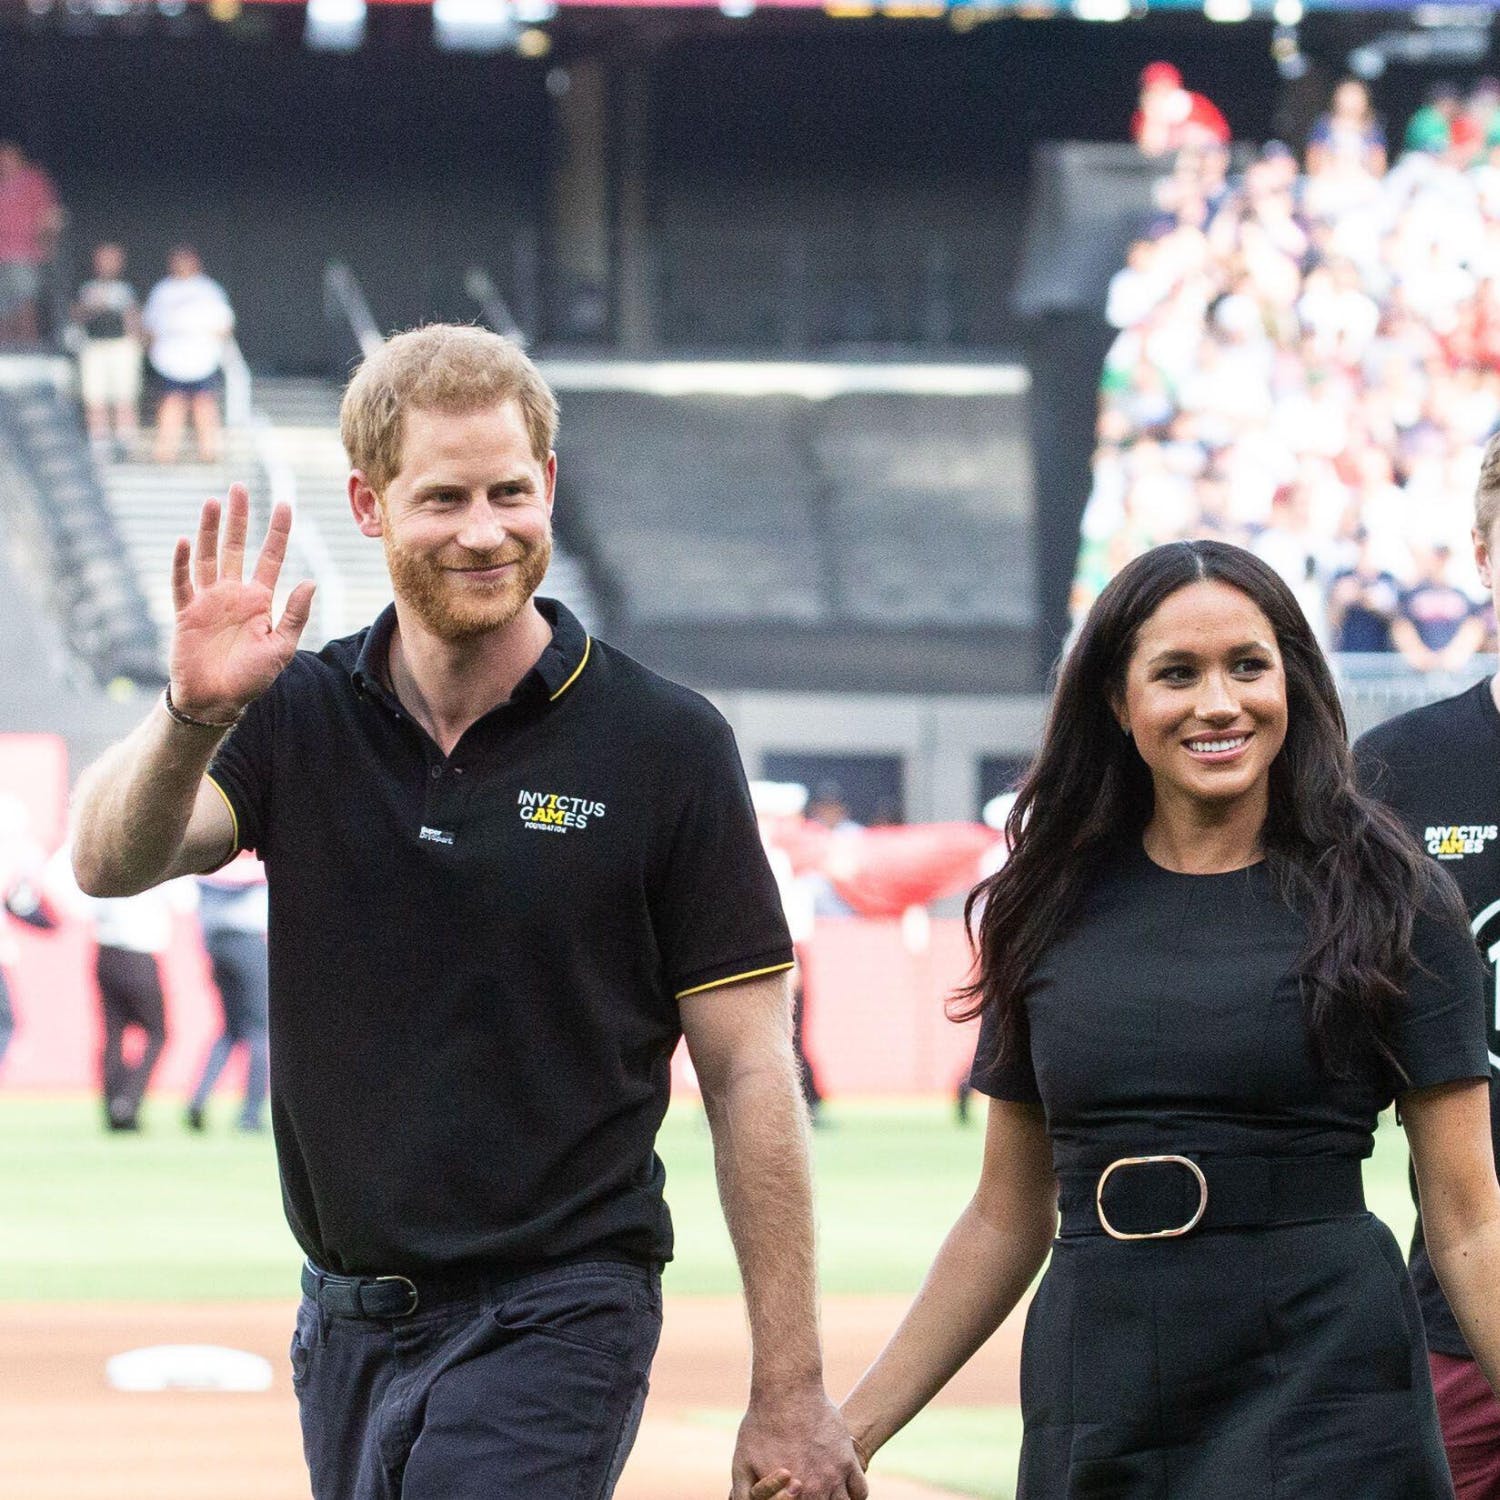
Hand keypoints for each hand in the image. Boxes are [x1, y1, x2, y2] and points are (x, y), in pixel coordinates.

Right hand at [168, 483, 314, 721]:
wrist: (217, 701)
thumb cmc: (251, 677)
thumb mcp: (281, 647)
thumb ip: (294, 615)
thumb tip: (310, 581)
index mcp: (260, 600)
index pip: (271, 557)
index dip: (278, 532)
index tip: (284, 504)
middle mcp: (233, 594)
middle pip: (236, 547)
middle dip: (239, 518)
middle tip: (239, 487)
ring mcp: (208, 600)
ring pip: (208, 557)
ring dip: (210, 531)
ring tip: (213, 502)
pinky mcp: (185, 613)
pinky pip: (182, 583)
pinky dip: (182, 563)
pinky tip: (184, 541)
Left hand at [731, 1388, 868, 1499]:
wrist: (787, 1390)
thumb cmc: (761, 1426)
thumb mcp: (741, 1463)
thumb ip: (742, 1495)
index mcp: (790, 1497)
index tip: (792, 1494)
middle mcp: (816, 1491)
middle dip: (814, 1499)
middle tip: (806, 1488)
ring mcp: (835, 1476)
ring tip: (824, 1492)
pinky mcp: (848, 1459)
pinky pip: (860, 1492)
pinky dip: (853, 1494)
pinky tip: (841, 1486)